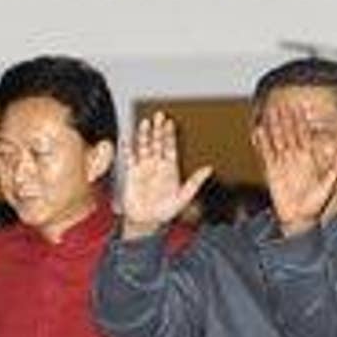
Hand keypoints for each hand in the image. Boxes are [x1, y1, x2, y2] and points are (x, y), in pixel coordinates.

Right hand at [120, 113, 212, 238]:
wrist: (147, 221)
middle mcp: (157, 165)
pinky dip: (127, 148)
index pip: (170, 147)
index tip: (170, 122)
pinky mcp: (132, 173)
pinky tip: (127, 139)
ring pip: (144, 146)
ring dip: (144, 135)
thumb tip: (209, 169)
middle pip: (157, 142)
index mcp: (170, 168)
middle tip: (158, 115)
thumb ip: (195, 181)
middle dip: (158, 129)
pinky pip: (129, 158)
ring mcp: (144, 167)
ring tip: (145, 122)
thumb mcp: (184, 196)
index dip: (170, 135)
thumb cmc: (166, 210)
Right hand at [252, 101, 336, 235]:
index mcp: (308, 158)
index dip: (301, 120)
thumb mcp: (327, 187)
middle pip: (289, 133)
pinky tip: (257, 131)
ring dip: (273, 126)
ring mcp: (283, 163)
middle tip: (282, 102)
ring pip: (277, 140)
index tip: (300, 106)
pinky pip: (266, 154)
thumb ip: (334, 172)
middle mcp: (295, 158)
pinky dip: (261, 143)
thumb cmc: (315, 203)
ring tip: (269, 112)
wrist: (300, 217)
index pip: (304, 134)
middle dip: (286, 118)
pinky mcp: (272, 172)